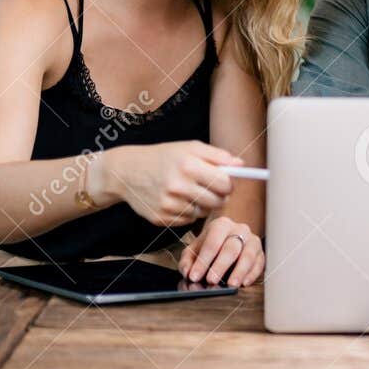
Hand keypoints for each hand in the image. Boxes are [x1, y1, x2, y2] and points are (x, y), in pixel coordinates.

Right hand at [90, 141, 241, 226]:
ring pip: (203, 213)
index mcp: (188, 165)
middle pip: (217, 202)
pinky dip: (188, 213)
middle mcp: (177, 186)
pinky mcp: (160, 218)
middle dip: (219, 197)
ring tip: (191, 192)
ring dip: (203, 205)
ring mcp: (168, 204)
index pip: (225, 183)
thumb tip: (242, 165)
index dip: (229, 184)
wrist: (127, 171)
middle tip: (212, 189)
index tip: (226, 182)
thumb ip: (218, 155)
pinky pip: (188, 221)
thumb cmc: (163, 157)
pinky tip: (178, 201)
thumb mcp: (190, 147)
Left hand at [180, 216, 263, 286]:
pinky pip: (259, 263)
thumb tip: (188, 272)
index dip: (203, 261)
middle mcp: (239, 229)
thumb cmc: (210, 245)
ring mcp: (252, 240)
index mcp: (221, 225)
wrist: (228, 238)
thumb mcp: (194, 250)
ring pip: (248, 255)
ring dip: (240, 271)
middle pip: (231, 248)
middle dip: (220, 266)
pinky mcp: (261, 253)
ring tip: (231, 284)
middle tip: (211, 280)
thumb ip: (187, 261)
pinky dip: (252, 274)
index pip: (212, 242)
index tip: (194, 276)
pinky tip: (244, 283)